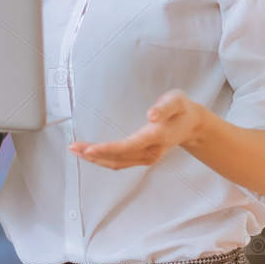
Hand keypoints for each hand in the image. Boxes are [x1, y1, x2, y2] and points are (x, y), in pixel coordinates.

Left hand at [70, 89, 202, 169]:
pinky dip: (103, 160)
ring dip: (96, 159)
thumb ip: (165, 106)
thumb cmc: (181, 108)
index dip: (107, 149)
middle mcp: (151, 151)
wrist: (191, 124)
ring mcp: (147, 157)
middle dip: (93, 154)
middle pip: (118, 157)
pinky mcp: (143, 158)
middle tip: (72, 147)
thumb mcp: (176, 100)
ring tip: (76, 151)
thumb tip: (151, 115)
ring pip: (117, 163)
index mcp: (157, 136)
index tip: (88, 149)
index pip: (128, 146)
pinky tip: (91, 155)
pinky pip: (120, 163)